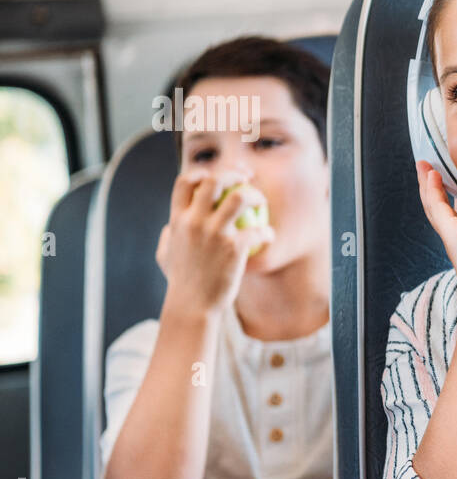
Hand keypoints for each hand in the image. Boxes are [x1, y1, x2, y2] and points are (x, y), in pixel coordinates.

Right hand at [156, 169, 274, 316]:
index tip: (216, 175)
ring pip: (239, 198)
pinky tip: (269, 236)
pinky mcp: (233, 248)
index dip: (202, 172)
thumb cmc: (181, 283)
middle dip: (233, 173)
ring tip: (262, 201)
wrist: (192, 307)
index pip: (185, 182)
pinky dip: (267, 232)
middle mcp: (194, 222)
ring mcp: (214, 234)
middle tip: (246, 179)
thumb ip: (169, 235)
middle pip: (214, 181)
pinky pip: (257, 231)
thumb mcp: (166, 255)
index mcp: (177, 220)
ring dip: (255, 195)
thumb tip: (172, 224)